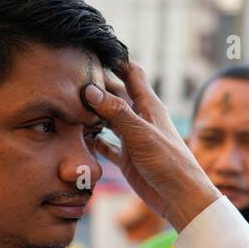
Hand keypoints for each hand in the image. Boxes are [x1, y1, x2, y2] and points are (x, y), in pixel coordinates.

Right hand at [81, 61, 218, 231]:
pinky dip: (94, 140)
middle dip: (96, 86)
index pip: (132, 73)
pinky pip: (107, 145)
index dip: (116, 59)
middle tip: (70, 79)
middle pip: (115, 94)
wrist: (180, 198)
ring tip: (68, 104)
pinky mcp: (127, 159)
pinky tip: (78, 136)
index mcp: (148, 106)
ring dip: (92, 113)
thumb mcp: (141, 134)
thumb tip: (90, 90)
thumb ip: (116, 112)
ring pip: (108, 119)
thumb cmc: (168, 163)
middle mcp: (140, 119)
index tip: (95, 49)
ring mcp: (132, 139)